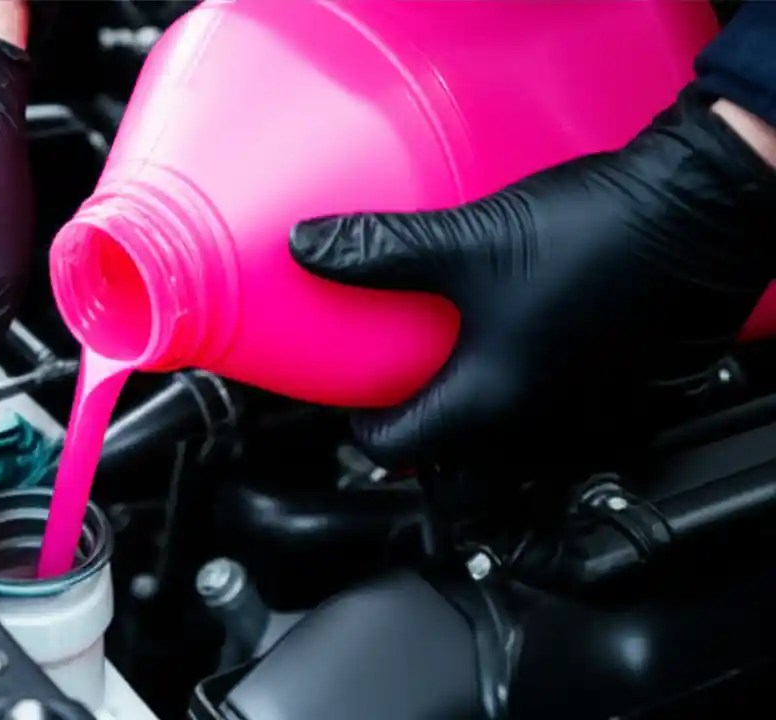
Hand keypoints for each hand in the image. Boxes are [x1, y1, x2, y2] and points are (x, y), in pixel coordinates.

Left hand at [290, 89, 775, 468]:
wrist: (699, 207)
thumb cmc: (595, 236)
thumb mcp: (466, 241)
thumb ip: (380, 250)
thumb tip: (309, 246)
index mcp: (490, 402)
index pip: (398, 449)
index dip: (363, 427)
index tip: (353, 403)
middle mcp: (538, 422)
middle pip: (452, 451)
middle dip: (416, 422)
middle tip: (394, 381)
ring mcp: (584, 408)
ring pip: (505, 435)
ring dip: (469, 407)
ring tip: (448, 360)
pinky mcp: (618, 383)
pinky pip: (552, 406)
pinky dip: (518, 386)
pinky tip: (511, 336)